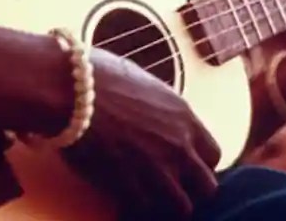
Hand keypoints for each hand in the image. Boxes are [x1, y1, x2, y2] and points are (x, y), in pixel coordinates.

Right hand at [62, 50, 220, 219]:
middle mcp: (178, 146)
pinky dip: (137, 209)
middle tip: (171, 188)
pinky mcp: (127, 185)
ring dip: (167, 205)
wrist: (71, 91)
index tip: (185, 167)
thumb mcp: (147, 87)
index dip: (199, 165)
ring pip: (182, 207)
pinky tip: (125, 199)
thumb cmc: (102, 78)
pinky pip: (145, 210)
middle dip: (192, 190)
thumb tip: (161, 118)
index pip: (214, 156)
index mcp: (185, 119)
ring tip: (151, 197)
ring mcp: (155, 169)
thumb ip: (163, 111)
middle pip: (207, 188)